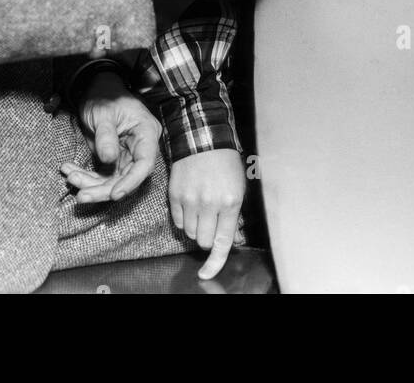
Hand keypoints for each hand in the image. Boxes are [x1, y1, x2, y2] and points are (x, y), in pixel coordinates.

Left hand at [60, 72, 161, 203]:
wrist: (95, 90)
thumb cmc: (104, 95)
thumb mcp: (104, 113)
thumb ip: (106, 136)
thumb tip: (109, 159)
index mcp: (146, 132)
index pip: (144, 163)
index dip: (131, 182)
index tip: (115, 194)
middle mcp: (139, 147)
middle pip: (127, 177)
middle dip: (103, 189)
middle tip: (82, 195)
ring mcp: (126, 154)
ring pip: (112, 180)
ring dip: (90, 184)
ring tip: (71, 178)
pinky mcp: (112, 158)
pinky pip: (101, 174)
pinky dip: (85, 176)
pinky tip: (70, 171)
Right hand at [169, 150, 245, 279]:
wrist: (203, 138)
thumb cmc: (226, 163)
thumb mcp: (239, 187)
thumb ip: (235, 216)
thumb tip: (232, 239)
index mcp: (230, 202)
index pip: (222, 242)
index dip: (215, 262)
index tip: (208, 274)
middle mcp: (209, 204)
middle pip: (202, 241)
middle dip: (208, 238)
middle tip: (212, 224)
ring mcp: (190, 200)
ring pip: (189, 233)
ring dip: (195, 228)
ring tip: (202, 211)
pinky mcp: (175, 196)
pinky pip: (177, 222)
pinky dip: (183, 220)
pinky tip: (191, 205)